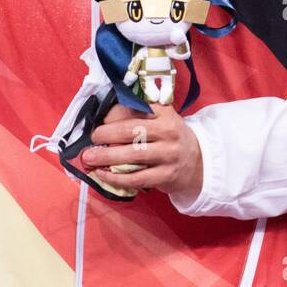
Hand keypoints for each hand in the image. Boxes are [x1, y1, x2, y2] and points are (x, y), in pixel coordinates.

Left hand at [81, 102, 203, 199]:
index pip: (135, 108)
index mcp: (164, 112)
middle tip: (91, 139)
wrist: (197, 161)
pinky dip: (116, 178)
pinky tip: (103, 175)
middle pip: (132, 131)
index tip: (100, 121)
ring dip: (107, 157)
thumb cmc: (169, 136)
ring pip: (133, 155)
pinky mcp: (165, 176)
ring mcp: (168, 155)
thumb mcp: (160, 117)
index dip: (113, 114)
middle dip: (106, 135)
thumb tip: (104, 117)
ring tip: (89, 159)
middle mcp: (168, 132)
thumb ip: (137, 113)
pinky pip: (136, 178)